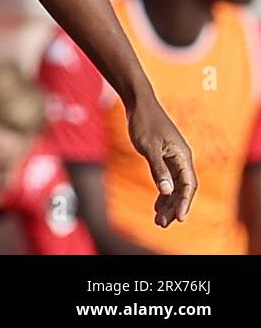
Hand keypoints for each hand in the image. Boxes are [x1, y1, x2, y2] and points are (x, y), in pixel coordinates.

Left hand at [126, 97, 196, 226]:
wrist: (139, 104)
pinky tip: (157, 205)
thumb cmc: (144, 122)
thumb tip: (166, 191)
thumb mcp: (149, 147)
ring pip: (174, 186)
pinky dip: (162, 193)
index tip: (179, 218)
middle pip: (182, 189)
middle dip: (174, 207)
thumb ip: (158, 168)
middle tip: (162, 223)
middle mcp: (181, 159)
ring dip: (168, 203)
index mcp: (182, 156)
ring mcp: (173, 158)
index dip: (185, 202)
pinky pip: (167, 180)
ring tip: (159, 220)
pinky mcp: (164, 157)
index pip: (189, 185)